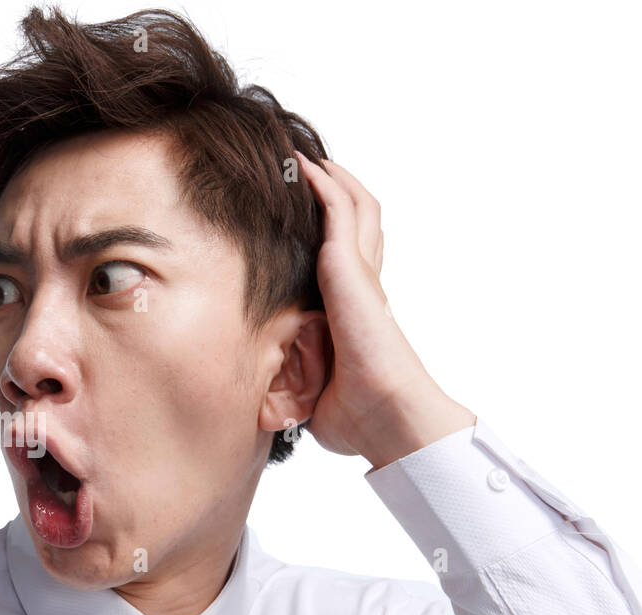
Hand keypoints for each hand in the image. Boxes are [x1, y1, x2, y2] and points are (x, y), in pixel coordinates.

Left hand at [293, 151, 473, 468]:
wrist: (387, 415)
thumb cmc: (357, 417)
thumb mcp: (313, 394)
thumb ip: (296, 386)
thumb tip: (268, 405)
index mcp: (357, 313)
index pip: (350, 261)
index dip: (335, 234)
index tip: (308, 217)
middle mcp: (364, 287)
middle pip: (359, 222)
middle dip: (336, 193)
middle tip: (311, 169)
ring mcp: (361, 275)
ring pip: (355, 207)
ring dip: (331, 179)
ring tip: (306, 156)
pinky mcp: (352, 268)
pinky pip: (340, 211)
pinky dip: (323, 185)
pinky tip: (304, 166)